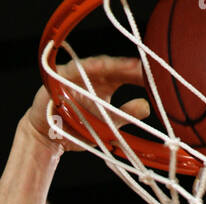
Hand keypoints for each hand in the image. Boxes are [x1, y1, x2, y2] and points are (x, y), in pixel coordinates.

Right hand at [24, 55, 149, 153]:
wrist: (49, 136)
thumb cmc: (78, 129)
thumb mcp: (107, 125)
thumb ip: (125, 115)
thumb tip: (147, 107)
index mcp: (106, 84)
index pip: (125, 75)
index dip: (139, 75)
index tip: (157, 77)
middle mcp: (93, 75)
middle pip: (114, 67)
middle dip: (129, 67)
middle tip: (146, 69)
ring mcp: (77, 74)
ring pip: (96, 65)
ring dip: (112, 65)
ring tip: (127, 67)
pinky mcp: (61, 76)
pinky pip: (74, 70)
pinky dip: (86, 68)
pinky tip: (100, 67)